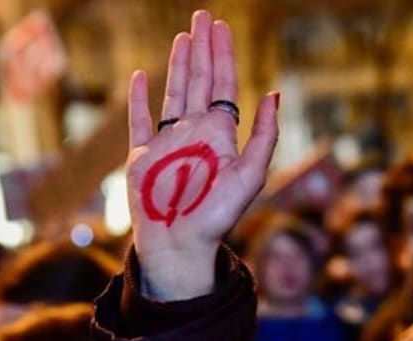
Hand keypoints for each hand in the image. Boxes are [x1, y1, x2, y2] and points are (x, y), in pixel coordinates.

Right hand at [126, 10, 278, 300]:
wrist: (179, 246)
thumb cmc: (216, 217)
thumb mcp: (250, 175)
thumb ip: (264, 136)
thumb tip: (274, 93)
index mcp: (220, 134)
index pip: (222, 84)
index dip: (222, 54)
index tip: (221, 26)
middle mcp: (194, 134)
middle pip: (199, 81)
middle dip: (202, 48)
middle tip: (204, 17)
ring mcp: (167, 144)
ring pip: (173, 94)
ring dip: (178, 65)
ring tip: (183, 37)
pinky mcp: (141, 158)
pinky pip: (140, 122)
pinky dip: (138, 100)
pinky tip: (141, 78)